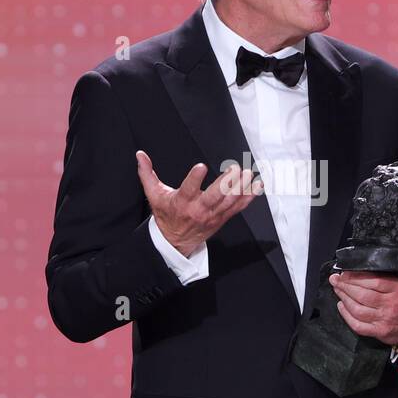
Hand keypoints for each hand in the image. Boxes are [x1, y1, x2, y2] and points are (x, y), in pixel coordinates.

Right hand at [136, 150, 261, 256]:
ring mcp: (213, 216)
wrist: (175, 242)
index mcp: (181, 203)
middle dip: (226, 184)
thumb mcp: (154, 195)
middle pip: (214, 197)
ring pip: (228, 202)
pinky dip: (249, 197)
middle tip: (234, 169)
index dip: (194, 179)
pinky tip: (256, 185)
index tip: (201, 167)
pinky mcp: (222, 218)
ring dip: (240, 188)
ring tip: (247, 174)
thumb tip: (140, 155)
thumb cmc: (166, 216)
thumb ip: (147, 174)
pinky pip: (238, 208)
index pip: (188, 190)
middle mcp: (199, 210)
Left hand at [330, 270, 397, 345]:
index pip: (373, 281)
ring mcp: (386, 321)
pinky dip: (346, 316)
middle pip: (362, 295)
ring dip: (343, 298)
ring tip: (337, 289)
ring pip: (357, 310)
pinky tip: (342, 306)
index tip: (344, 272)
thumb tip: (380, 252)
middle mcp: (392, 305)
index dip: (355, 277)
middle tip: (335, 279)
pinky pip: (358, 326)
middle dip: (344, 286)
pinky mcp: (381, 333)